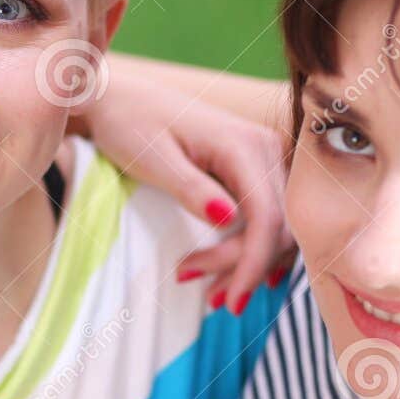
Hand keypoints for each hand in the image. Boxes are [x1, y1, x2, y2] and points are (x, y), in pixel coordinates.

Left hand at [81, 72, 293, 314]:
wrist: (121, 99)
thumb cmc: (130, 124)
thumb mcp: (153, 159)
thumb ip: (192, 189)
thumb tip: (229, 218)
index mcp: (242, 144)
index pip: (268, 216)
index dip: (253, 263)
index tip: (232, 300)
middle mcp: (264, 147)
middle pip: (277, 224)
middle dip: (246, 267)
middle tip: (209, 297)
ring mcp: (264, 156)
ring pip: (277, 223)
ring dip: (251, 262)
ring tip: (216, 294)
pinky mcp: (254, 166)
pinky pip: (268, 214)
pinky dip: (253, 246)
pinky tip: (235, 271)